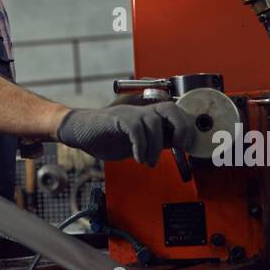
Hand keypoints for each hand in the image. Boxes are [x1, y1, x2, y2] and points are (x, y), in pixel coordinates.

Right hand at [56, 102, 192, 165]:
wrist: (81, 133)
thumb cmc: (108, 137)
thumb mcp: (139, 142)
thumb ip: (157, 141)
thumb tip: (180, 145)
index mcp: (149, 115)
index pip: (176, 112)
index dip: (187, 127)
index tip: (188, 146)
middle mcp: (142, 110)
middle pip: (170, 108)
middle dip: (181, 127)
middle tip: (180, 146)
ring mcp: (129, 112)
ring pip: (153, 122)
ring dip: (154, 147)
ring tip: (148, 161)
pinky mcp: (116, 118)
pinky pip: (135, 129)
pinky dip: (140, 146)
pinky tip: (137, 157)